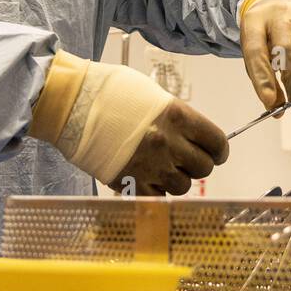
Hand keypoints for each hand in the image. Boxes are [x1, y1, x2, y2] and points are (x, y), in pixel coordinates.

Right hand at [30, 52, 226, 192]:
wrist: (72, 105)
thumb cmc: (108, 91)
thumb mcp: (151, 94)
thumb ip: (175, 115)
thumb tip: (189, 131)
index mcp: (179, 116)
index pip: (217, 142)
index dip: (218, 150)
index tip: (214, 153)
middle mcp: (170, 143)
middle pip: (203, 168)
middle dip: (197, 165)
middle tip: (184, 160)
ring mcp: (152, 166)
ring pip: (182, 187)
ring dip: (175, 180)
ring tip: (160, 167)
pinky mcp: (132, 183)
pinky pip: (158, 199)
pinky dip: (156, 193)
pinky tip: (148, 181)